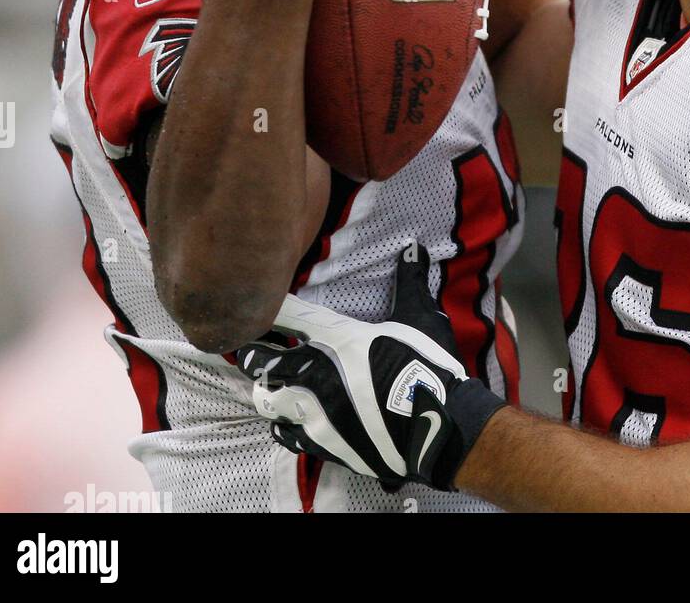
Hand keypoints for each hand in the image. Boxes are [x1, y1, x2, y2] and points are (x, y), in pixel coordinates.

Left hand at [236, 247, 505, 491]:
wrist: (436, 429)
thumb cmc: (427, 368)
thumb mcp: (421, 318)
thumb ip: (410, 281)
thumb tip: (414, 246)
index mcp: (338, 337)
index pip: (291, 315)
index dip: (270, 307)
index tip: (254, 301)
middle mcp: (316, 373)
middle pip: (263, 361)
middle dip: (256, 353)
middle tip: (252, 349)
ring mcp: (315, 411)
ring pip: (268, 400)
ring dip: (269, 391)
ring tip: (270, 386)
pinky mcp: (321, 444)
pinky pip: (286, 434)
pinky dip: (285, 425)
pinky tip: (290, 421)